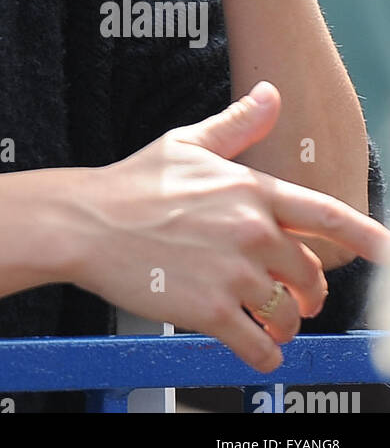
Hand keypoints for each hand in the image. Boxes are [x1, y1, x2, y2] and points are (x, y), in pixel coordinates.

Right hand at [63, 82, 389, 371]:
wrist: (86, 223)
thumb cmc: (132, 184)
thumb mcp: (186, 144)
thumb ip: (238, 125)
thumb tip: (269, 93)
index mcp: (252, 190)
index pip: (329, 217)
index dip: (370, 238)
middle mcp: (251, 231)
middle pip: (311, 275)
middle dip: (308, 292)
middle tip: (293, 297)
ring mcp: (233, 273)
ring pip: (289, 315)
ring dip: (285, 325)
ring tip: (268, 324)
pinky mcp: (211, 311)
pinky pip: (260, 347)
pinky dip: (263, 354)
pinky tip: (252, 346)